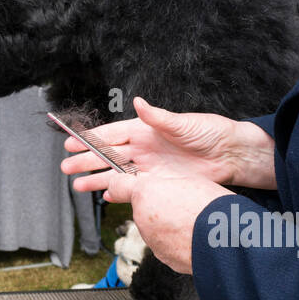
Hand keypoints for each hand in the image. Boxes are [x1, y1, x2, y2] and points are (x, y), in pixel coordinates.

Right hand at [59, 96, 275, 190]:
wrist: (232, 156)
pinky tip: (106, 196)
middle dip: (86, 162)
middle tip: (66, 168)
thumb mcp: (183, 124)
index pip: (111, 134)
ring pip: (117, 174)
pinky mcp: (161, 183)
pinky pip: (134, 189)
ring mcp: (151, 167)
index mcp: (145, 131)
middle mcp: (144, 149)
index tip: (70, 143)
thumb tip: (139, 102)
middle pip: (108, 156)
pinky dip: (119, 192)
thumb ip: (158, 117)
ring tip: (77, 187)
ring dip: (97, 180)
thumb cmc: (211, 132)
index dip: (90, 139)